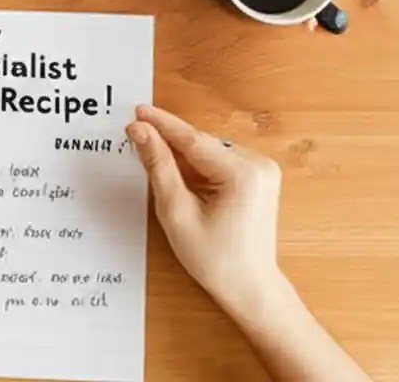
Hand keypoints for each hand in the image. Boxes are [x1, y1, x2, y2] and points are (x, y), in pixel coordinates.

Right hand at [126, 105, 284, 316]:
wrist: (250, 286)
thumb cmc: (215, 259)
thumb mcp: (177, 212)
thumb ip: (158, 166)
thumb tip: (140, 131)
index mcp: (243, 174)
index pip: (192, 139)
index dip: (161, 124)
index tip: (137, 111)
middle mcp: (259, 164)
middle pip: (201, 143)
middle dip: (169, 143)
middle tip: (136, 140)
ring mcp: (262, 169)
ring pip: (208, 150)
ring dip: (183, 157)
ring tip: (161, 172)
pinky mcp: (259, 176)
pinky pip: (220, 161)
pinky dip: (198, 166)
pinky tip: (183, 181)